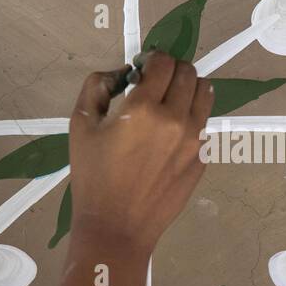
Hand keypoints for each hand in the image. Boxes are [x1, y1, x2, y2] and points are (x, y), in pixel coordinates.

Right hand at [68, 52, 213, 256]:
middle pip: (189, 73)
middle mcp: (175, 119)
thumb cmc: (93, 177)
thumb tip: (121, 72)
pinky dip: (192, 116)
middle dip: (171, 70)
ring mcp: (195, 140)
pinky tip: (172, 131)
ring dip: (188, 88)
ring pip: (206, 93)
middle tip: (155, 83)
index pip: (164, 62)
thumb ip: (97, 86)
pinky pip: (205, 123)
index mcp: (143, 108)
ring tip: (170, 101)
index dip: (152, 58)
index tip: (141, 69)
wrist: (117, 227)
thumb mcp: (80, 125)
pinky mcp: (203, 158)